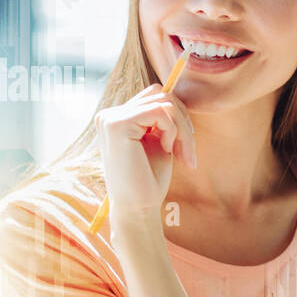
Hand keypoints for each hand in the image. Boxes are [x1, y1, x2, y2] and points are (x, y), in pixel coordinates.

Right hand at [95, 81, 197, 220]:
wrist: (139, 208)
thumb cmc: (150, 179)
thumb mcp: (159, 140)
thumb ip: (162, 117)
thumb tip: (174, 88)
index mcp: (117, 118)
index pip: (155, 96)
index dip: (178, 116)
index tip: (185, 147)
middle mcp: (108, 115)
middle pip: (160, 94)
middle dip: (183, 121)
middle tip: (187, 153)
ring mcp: (110, 118)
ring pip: (164, 102)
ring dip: (182, 130)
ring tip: (181, 154)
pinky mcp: (116, 124)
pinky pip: (160, 111)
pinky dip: (172, 131)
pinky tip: (166, 150)